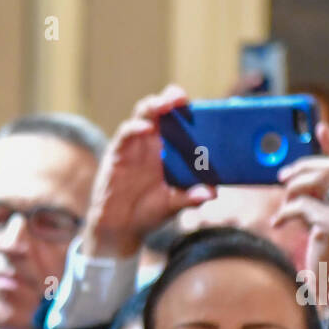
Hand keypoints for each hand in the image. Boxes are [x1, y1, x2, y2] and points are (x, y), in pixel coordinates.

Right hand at [81, 84, 215, 258]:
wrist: (120, 229)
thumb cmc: (147, 213)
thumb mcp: (172, 205)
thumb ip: (190, 197)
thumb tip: (212, 192)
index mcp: (169, 150)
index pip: (179, 120)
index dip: (188, 110)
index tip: (203, 106)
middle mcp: (152, 142)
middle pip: (161, 110)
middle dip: (171, 98)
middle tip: (181, 98)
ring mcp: (134, 146)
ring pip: (143, 115)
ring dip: (154, 106)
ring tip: (165, 104)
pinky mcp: (117, 154)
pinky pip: (125, 134)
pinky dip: (135, 128)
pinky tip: (146, 129)